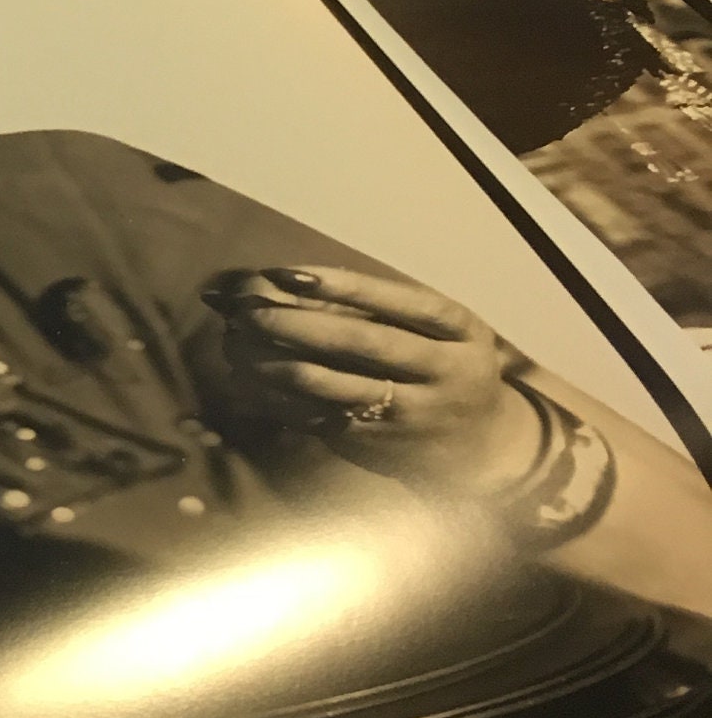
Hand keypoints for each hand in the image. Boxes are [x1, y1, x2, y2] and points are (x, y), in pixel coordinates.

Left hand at [204, 265, 542, 498]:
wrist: (482, 444)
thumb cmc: (447, 364)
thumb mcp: (437, 328)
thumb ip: (376, 304)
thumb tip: (287, 278)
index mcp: (459, 329)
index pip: (398, 300)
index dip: (340, 286)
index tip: (285, 272)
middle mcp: (441, 372)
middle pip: (363, 344)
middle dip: (297, 325)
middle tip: (246, 310)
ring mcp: (410, 414)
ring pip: (335, 388)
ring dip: (276, 365)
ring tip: (234, 344)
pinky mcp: (379, 445)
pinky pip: (321, 419)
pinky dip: (278, 399)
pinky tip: (247, 380)